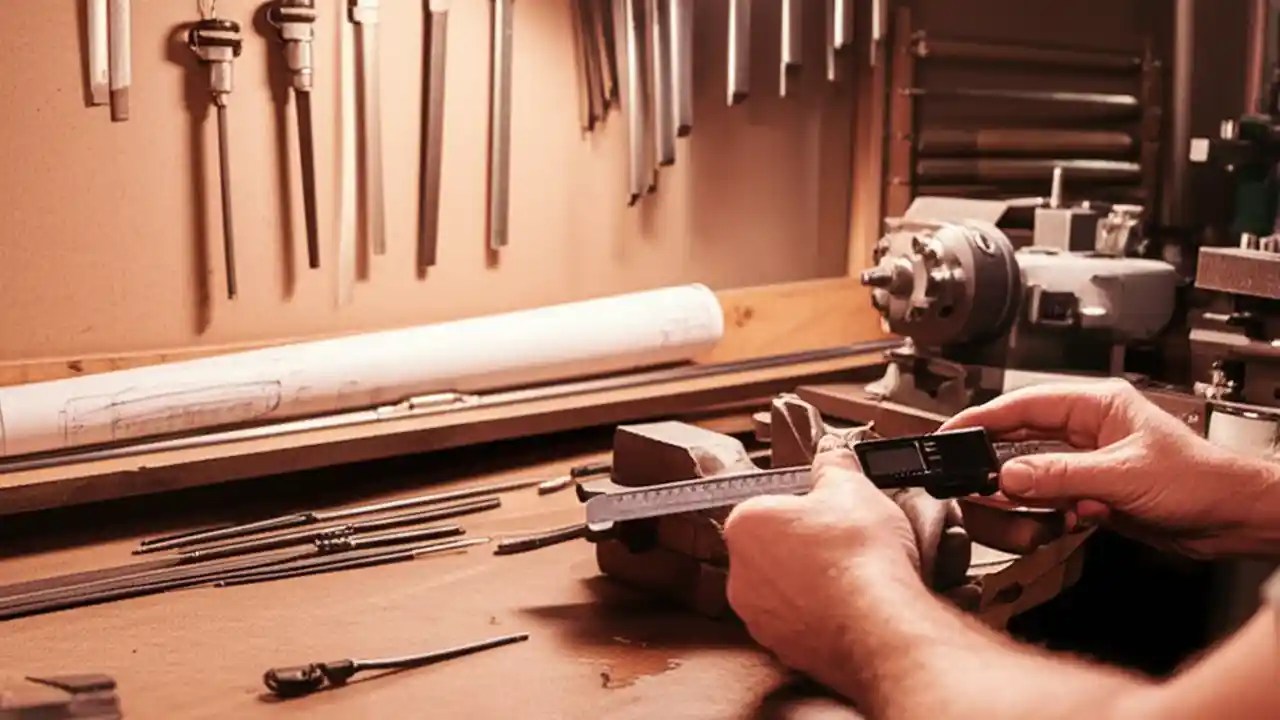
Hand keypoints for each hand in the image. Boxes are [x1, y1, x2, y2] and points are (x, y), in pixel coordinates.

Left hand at [722, 450, 920, 687]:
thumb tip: (831, 454)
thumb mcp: (852, 488)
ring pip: (785, 589)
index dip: (804, 508)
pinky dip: (820, 616)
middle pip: (773, 550)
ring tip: (851, 578)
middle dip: (804, 547)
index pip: (768, 506)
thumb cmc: (860, 555)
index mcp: (745, 525)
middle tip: (842, 544)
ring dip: (811, 583)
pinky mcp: (782, 649)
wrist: (880, 625)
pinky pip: (799, 623)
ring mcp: (758, 616)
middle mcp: (740, 574)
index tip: (829, 514)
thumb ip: (834, 466)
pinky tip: (850, 607)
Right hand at [943, 379, 1279, 557]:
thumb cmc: (1200, 481)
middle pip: (1019, 439)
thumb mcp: (1123, 475)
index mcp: (1095, 404)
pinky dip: (1049, 512)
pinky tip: (1070, 518)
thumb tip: (1008, 476)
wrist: (1232, 519)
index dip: (982, 418)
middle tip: (972, 480)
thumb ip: (1060, 475)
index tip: (951, 434)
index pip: (1023, 404)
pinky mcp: (1090, 491)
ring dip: (1029, 496)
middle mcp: (1086, 429)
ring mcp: (1086, 461)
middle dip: (999, 465)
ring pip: (1031, 475)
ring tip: (1033, 509)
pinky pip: (1049, 498)